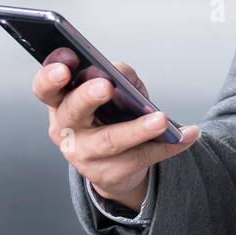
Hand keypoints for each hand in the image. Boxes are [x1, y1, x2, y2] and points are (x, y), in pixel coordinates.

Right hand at [33, 47, 199, 212]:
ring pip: (110, 141)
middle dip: (88, 97)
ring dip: (137, 129)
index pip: (46, 88)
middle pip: (73, 112)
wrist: (118, 162)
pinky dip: (169, 145)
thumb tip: (119, 72)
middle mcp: (66, 129)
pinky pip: (142, 157)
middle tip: (106, 85)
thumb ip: (117, 76)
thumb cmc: (110, 114)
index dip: (51, 75)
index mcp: (61, 102)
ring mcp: (85, 155)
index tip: (68, 60)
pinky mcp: (109, 174)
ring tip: (161, 118)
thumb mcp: (114, 90)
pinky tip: (189, 134)